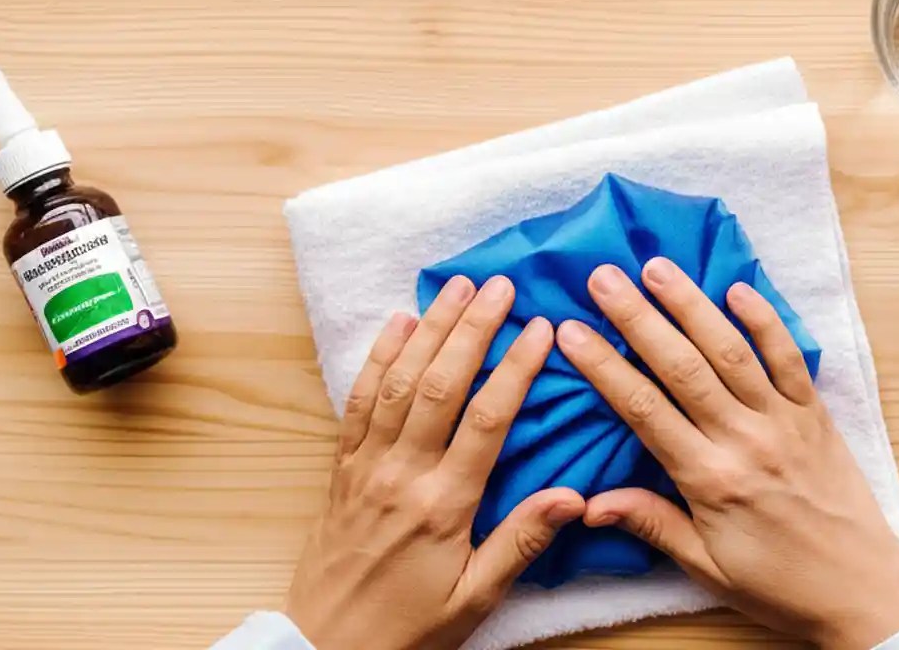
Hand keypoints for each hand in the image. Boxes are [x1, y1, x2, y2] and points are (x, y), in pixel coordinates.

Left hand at [286, 276, 584, 649]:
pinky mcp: (341, 467)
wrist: (325, 647)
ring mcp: (366, 465)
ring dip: (427, 329)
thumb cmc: (408, 628)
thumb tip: (573, 497)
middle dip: (471, 328)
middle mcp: (402, 473)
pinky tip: (396, 324)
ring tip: (454, 286)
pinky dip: (377, 357)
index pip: (487, 419)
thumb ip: (522, 542)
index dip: (516, 367)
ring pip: (397, 382)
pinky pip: (358, 401)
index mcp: (444, 505)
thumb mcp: (476, 599)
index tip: (541, 328)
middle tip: (499, 284)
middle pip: (439, 384)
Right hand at [555, 259, 898, 649]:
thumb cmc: (779, 585)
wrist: (865, 592)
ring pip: (731, 350)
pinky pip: (789, 359)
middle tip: (604, 277)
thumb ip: (651, 523)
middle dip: (637, 318)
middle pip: (682, 367)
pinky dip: (764, 321)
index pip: (644, 409)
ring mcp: (784, 422)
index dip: (603, 367)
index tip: (569, 331)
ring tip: (657, 268)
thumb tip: (588, 505)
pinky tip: (737, 288)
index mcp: (710, 479)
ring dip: (692, 305)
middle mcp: (745, 440)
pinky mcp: (816, 415)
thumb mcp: (706, 567)